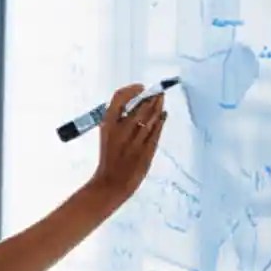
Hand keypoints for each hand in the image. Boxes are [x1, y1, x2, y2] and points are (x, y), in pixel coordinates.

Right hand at [88, 83, 166, 201]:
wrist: (112, 182)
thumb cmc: (109, 157)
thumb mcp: (107, 135)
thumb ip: (117, 121)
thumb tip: (135, 103)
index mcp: (108, 125)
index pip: (120, 98)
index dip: (132, 90)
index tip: (140, 87)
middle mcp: (122, 130)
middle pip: (140, 105)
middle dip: (151, 96)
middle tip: (157, 92)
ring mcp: (135, 140)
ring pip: (150, 117)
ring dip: (158, 106)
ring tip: (161, 100)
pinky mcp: (147, 149)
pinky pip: (156, 130)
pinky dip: (161, 120)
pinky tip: (163, 115)